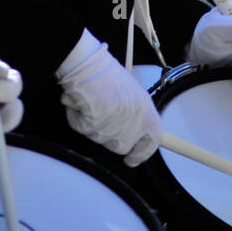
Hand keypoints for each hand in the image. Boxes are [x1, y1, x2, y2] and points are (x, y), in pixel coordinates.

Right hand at [56, 34, 161, 165]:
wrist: (92, 71)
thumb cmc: (111, 76)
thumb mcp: (133, 92)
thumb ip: (135, 111)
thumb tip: (129, 117)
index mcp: (147, 115)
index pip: (152, 142)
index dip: (142, 153)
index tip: (133, 159)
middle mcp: (132, 128)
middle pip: (122, 145)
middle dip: (112, 135)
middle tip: (105, 115)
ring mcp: (112, 134)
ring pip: (101, 137)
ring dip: (95, 124)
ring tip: (96, 100)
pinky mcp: (92, 133)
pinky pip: (82, 128)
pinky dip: (78, 117)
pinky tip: (82, 102)